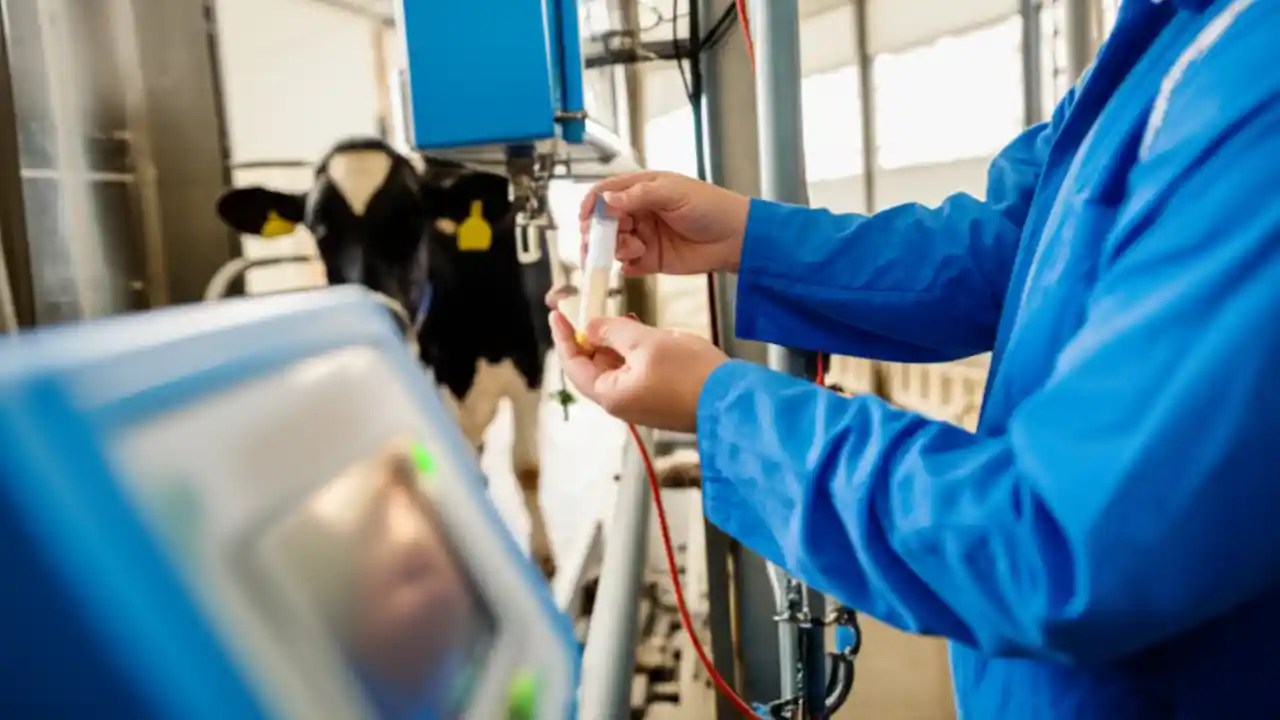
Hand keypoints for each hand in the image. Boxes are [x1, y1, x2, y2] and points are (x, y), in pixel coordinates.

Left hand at [549, 311, 728, 432]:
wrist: (733, 401)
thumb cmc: (690, 373)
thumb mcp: (646, 342)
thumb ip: (613, 331)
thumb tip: (591, 327)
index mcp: (611, 394)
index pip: (574, 365)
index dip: (564, 337)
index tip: (557, 314)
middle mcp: (621, 403)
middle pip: (593, 368)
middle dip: (590, 338)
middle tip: (589, 310)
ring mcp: (641, 403)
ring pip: (616, 368)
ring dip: (614, 342)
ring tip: (619, 317)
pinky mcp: (659, 400)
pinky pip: (635, 373)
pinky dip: (633, 352)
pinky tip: (642, 333)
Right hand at [579, 171, 750, 275]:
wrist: (736, 237)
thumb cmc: (710, 206)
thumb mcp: (674, 192)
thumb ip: (639, 195)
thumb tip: (608, 200)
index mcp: (642, 190)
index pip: (606, 193)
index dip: (592, 204)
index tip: (586, 217)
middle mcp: (638, 213)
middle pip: (604, 222)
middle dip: (597, 231)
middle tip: (598, 240)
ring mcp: (643, 237)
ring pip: (613, 244)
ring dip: (613, 248)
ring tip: (632, 248)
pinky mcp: (650, 260)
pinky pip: (627, 265)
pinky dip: (625, 265)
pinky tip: (636, 262)